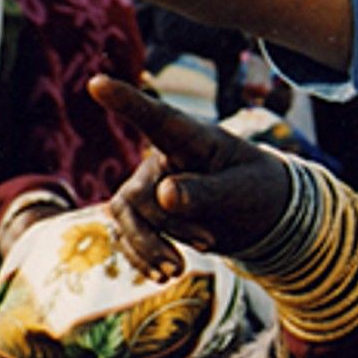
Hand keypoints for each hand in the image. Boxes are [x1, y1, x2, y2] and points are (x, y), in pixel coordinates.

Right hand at [90, 75, 291, 276]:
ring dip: (149, 246)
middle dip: (170, 223)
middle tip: (210, 241)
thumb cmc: (256, 187)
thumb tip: (163, 195)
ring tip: (178, 270)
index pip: (156, 117)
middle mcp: (161, 159)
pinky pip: (127, 236)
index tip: (97, 82)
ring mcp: (148, 187)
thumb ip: (207, 190)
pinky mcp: (145, 215)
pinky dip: (142, 257)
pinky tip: (163, 274)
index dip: (126, 100)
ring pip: (127, 216)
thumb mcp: (244, 188)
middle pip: (141, 192)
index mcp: (191, 138)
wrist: (260, 213)